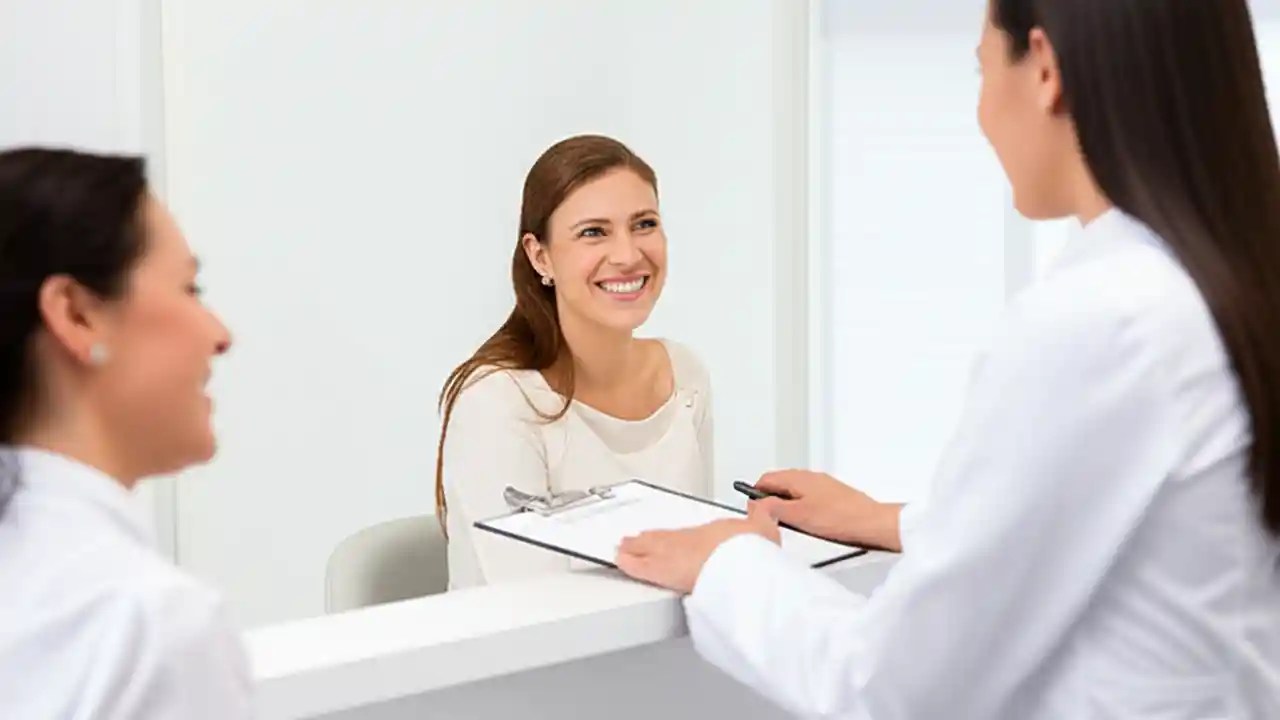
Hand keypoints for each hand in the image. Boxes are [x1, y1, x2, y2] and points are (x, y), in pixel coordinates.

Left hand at [616, 502, 780, 592]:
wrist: (737, 563)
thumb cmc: (749, 550)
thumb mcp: (764, 530)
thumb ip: (761, 519)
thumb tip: (763, 508)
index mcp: (711, 532)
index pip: (689, 534)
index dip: (677, 537)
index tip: (671, 538)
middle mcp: (688, 540)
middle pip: (665, 538)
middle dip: (650, 539)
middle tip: (636, 539)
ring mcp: (673, 554)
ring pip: (649, 548)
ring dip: (636, 548)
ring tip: (624, 547)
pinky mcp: (662, 571)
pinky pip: (639, 566)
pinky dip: (629, 563)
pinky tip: (620, 561)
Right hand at [754, 469, 902, 551]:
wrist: (872, 524)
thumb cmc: (841, 518)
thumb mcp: (798, 516)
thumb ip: (773, 508)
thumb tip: (755, 503)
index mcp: (799, 478)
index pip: (766, 478)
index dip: (755, 494)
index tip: (753, 509)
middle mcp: (811, 477)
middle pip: (780, 484)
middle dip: (771, 501)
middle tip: (770, 520)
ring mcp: (823, 486)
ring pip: (795, 493)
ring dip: (787, 507)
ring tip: (790, 525)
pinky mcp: (833, 497)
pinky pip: (809, 500)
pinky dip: (802, 510)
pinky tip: (808, 526)